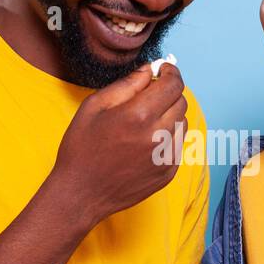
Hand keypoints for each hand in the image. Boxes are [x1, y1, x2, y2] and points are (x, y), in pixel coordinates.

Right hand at [49, 62, 188, 227]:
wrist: (80, 193)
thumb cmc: (81, 149)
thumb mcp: (94, 106)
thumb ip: (126, 84)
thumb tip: (150, 70)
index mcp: (139, 115)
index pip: (174, 85)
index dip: (172, 73)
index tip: (165, 70)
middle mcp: (157, 137)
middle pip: (181, 103)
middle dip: (169, 93)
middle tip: (151, 95)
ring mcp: (165, 158)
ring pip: (182, 124)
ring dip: (169, 115)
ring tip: (144, 122)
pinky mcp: (168, 173)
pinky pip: (177, 145)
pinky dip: (167, 137)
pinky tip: (144, 142)